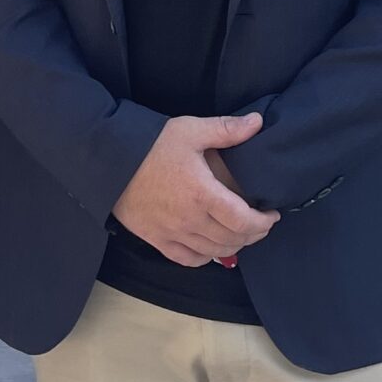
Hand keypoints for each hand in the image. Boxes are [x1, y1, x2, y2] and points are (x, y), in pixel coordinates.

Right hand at [113, 114, 279, 267]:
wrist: (109, 161)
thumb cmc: (151, 145)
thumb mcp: (190, 130)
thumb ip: (226, 129)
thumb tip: (258, 122)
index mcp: (202, 193)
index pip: (243, 221)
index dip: (263, 222)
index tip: (272, 214)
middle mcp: (190, 219)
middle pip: (232, 239)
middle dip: (254, 234)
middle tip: (261, 223)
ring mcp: (172, 233)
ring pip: (213, 252)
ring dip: (233, 246)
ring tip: (241, 234)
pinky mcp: (157, 240)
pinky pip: (188, 259)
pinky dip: (205, 257)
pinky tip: (211, 247)